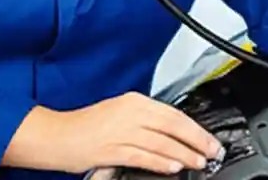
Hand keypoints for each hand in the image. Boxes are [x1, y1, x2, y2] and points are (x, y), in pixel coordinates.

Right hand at [47, 92, 221, 174]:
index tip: (209, 139)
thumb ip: (144, 121)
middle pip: (173, 125)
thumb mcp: (118, 114)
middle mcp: (129, 112)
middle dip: (197, 140)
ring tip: (199, 163)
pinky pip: (142, 155)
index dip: (195, 128)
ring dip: (184, 154)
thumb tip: (172, 135)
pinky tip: (173, 167)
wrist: (54, 135)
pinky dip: (160, 161)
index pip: (173, 113)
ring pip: (161, 141)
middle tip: (212, 152)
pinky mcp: (111, 149)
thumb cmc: (84, 127)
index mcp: (133, 101)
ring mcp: (120, 130)